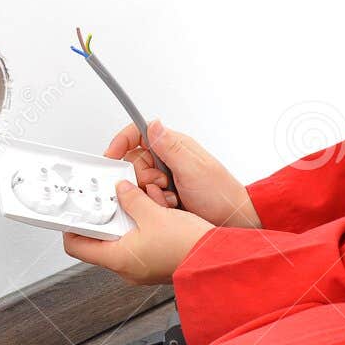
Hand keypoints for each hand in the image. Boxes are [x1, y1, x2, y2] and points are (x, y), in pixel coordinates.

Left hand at [62, 178, 212, 285]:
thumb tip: (121, 190)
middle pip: (100, 239)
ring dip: (126, 218)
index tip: (75, 208)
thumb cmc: (188, 247)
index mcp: (118, 258)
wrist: (217, 262)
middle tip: (106, 197)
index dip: (72, 225)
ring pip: (121, 237)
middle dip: (104, 215)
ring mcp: (140, 267)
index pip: (76, 245)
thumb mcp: (155, 214)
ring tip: (135, 200)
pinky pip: (138, 241)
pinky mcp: (154, 262)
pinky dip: (140, 225)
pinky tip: (151, 211)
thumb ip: (132, 199)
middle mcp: (126, 267)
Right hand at [103, 120, 259, 229]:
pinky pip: (145, 198)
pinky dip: (155, 203)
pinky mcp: (164, 195)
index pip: (138, 133)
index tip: (111, 155)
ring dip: (150, 192)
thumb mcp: (193, 169)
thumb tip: (153, 123)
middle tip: (159, 184)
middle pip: (133, 161)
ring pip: (137, 181)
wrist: (233, 220)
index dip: (121, 141)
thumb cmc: (220, 193)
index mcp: (173, 146)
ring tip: (170, 197)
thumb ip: (170, 147)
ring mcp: (166, 177)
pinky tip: (171, 206)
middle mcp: (168, 159)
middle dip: (142, 176)